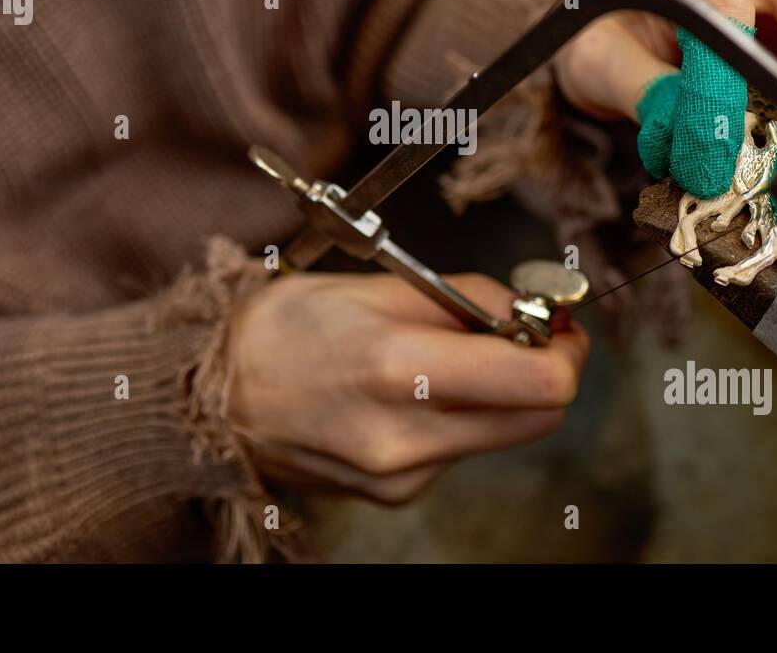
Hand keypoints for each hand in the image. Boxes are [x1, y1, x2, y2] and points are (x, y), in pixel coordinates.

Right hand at [227, 271, 588, 502]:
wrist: (210, 399)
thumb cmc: (281, 330)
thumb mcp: (373, 283)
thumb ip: (464, 296)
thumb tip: (527, 312)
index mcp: (398, 369)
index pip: (539, 383)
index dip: (566, 351)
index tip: (556, 324)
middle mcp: (405, 436)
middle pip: (538, 418)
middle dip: (544, 370)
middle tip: (522, 332)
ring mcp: (402, 475)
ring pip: (502, 433)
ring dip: (498, 392)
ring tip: (445, 355)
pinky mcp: (396, 493)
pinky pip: (461, 451)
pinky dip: (457, 415)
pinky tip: (410, 391)